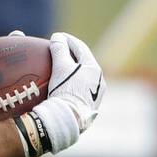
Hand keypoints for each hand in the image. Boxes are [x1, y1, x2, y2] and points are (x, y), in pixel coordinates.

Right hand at [33, 31, 104, 153]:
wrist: (68, 120)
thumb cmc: (64, 91)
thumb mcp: (60, 67)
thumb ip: (59, 50)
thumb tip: (57, 37)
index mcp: (94, 68)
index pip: (80, 48)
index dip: (68, 40)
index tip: (57, 37)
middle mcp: (99, 81)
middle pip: (84, 63)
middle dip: (71, 55)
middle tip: (58, 51)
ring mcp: (96, 95)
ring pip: (83, 77)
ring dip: (73, 71)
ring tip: (60, 69)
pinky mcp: (90, 107)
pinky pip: (81, 90)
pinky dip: (73, 84)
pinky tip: (63, 87)